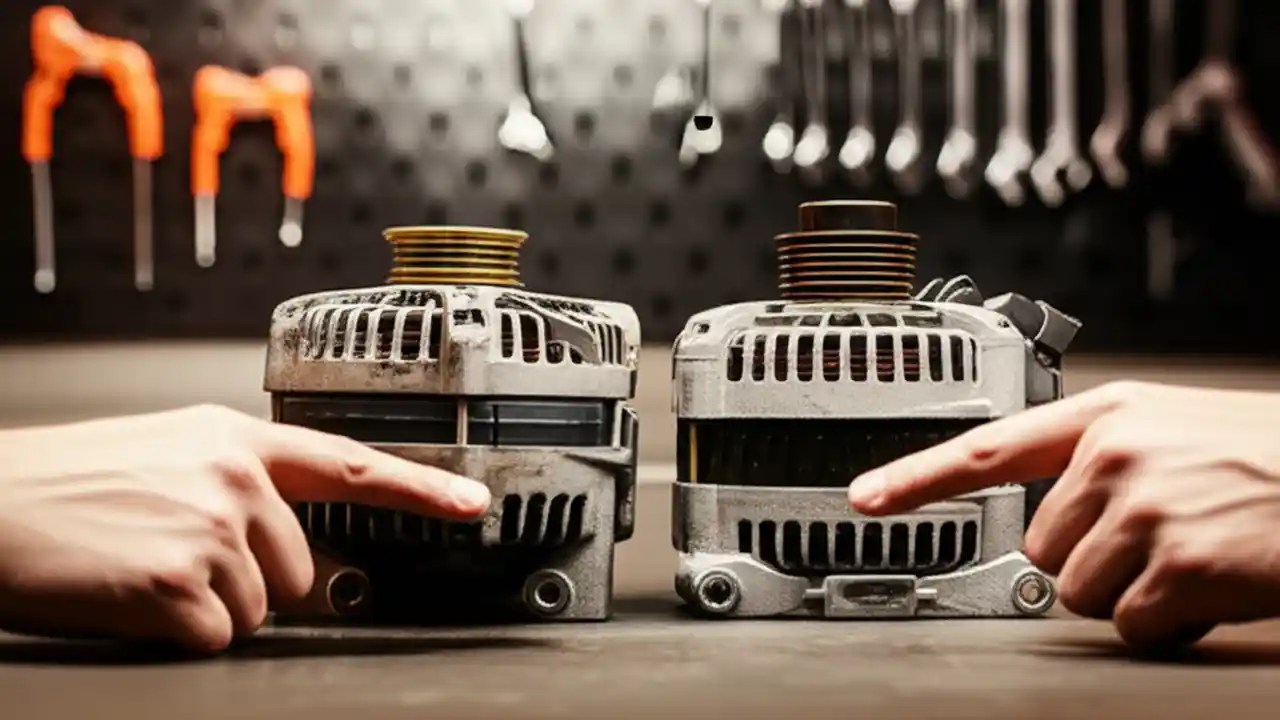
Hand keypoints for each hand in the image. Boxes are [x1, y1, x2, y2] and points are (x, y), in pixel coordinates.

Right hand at [0, 405, 489, 651]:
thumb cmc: (69, 484)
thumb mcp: (171, 453)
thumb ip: (246, 483)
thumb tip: (297, 533)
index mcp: (236, 439)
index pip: (350, 463)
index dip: (421, 487)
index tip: (472, 504)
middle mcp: (235, 478)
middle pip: (300, 568)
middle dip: (250, 580)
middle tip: (173, 553)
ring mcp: (210, 530)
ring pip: (261, 609)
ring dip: (211, 608)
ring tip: (145, 566)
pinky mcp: (180, 585)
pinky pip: (219, 638)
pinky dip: (180, 634)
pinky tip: (135, 596)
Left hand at [847, 382, 1279, 649]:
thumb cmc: (1261, 459)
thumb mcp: (1169, 429)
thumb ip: (1095, 460)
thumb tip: (1043, 520)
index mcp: (1105, 416)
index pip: (987, 448)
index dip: (915, 477)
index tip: (864, 498)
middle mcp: (1114, 455)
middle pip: (1039, 548)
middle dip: (1092, 559)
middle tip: (1162, 537)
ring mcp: (1146, 507)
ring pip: (1076, 591)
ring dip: (1129, 594)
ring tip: (1190, 556)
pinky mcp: (1179, 562)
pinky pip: (1129, 624)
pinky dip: (1167, 622)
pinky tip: (1210, 587)